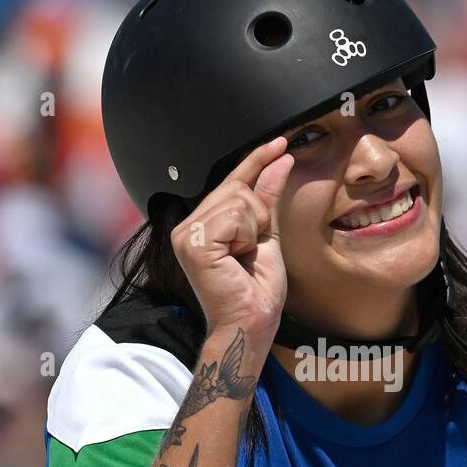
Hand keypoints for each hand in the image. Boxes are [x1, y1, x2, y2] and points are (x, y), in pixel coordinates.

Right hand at [170, 136, 293, 343]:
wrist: (251, 323)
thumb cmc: (257, 291)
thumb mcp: (268, 236)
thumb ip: (268, 198)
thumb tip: (280, 161)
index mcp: (202, 224)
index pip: (232, 181)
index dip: (256, 160)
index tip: (280, 143)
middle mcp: (187, 225)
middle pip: (237, 188)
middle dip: (259, 216)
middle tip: (252, 250)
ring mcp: (185, 233)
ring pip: (238, 200)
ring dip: (254, 229)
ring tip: (244, 257)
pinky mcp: (192, 242)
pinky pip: (233, 216)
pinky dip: (246, 236)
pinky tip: (237, 258)